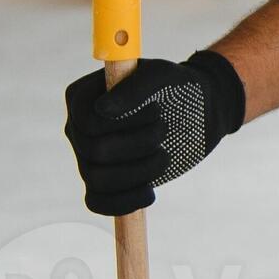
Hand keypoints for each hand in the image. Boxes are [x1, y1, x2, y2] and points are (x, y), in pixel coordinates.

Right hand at [62, 49, 245, 216]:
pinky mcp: (106, 181)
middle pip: (94, 152)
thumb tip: (103, 109)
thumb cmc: (176, 86)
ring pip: (98, 180)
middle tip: (164, 129)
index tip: (156, 110)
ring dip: (141, 171)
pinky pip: (99, 203)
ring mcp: (90, 157)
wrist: (199, 110)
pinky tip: (149, 193)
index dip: (123, 123)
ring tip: (165, 156)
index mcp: (83, 98)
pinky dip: (124, 202)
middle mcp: (79, 129)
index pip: (87, 122)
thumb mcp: (160, 76)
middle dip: (139, 145)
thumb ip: (134, 87)